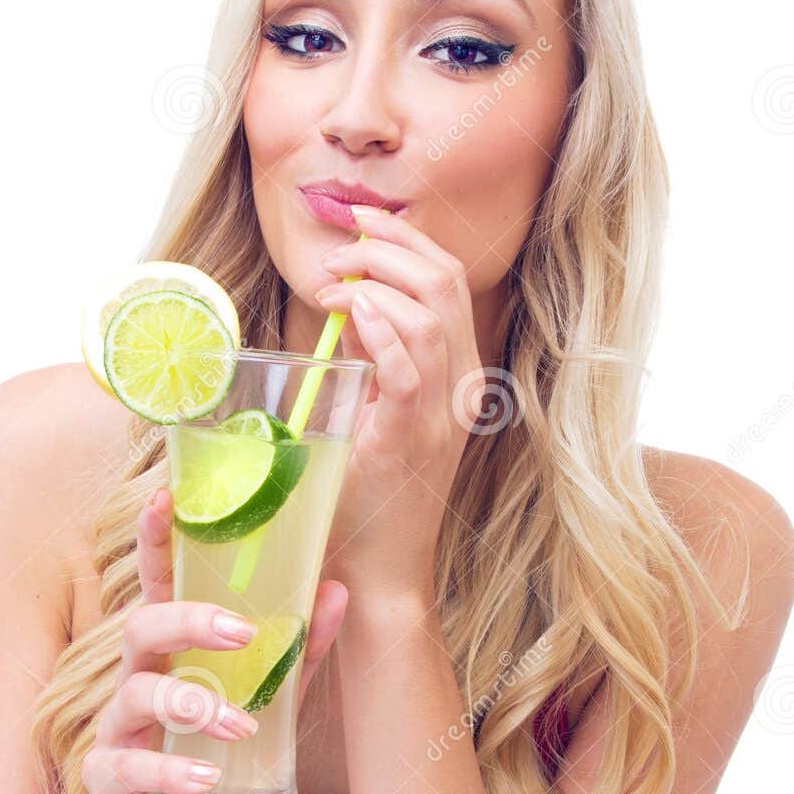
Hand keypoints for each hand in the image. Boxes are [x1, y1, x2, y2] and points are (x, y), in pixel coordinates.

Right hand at [80, 487, 348, 793]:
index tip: (166, 495)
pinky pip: (129, 766)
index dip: (156, 539)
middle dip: (188, 621)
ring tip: (240, 724)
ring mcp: (116, 729)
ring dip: (192, 703)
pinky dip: (170, 769)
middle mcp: (135, 680)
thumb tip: (337, 589)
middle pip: (140, 626)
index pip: (158, 583)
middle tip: (242, 632)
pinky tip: (207, 775)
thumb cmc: (234, 763)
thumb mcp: (276, 703)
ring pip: (136, 694)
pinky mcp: (108, 780)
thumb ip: (298, 653)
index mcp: (172, 651)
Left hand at [314, 205, 484, 602]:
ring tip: (332, 285)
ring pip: (431, 315)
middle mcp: (461, 388)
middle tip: (339, 245)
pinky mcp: (415, 441)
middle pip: (446, 283)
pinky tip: (353, 315)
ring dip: (376, 282)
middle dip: (389, 247)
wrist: (379, 570)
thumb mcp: (373, 410)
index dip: (405, 239)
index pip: (448, 280)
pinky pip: (410, 371)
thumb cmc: (367, 495)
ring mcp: (443, 415)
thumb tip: (350, 305)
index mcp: (457, 375)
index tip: (358, 223)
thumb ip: (371, 357)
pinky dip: (382, 332)